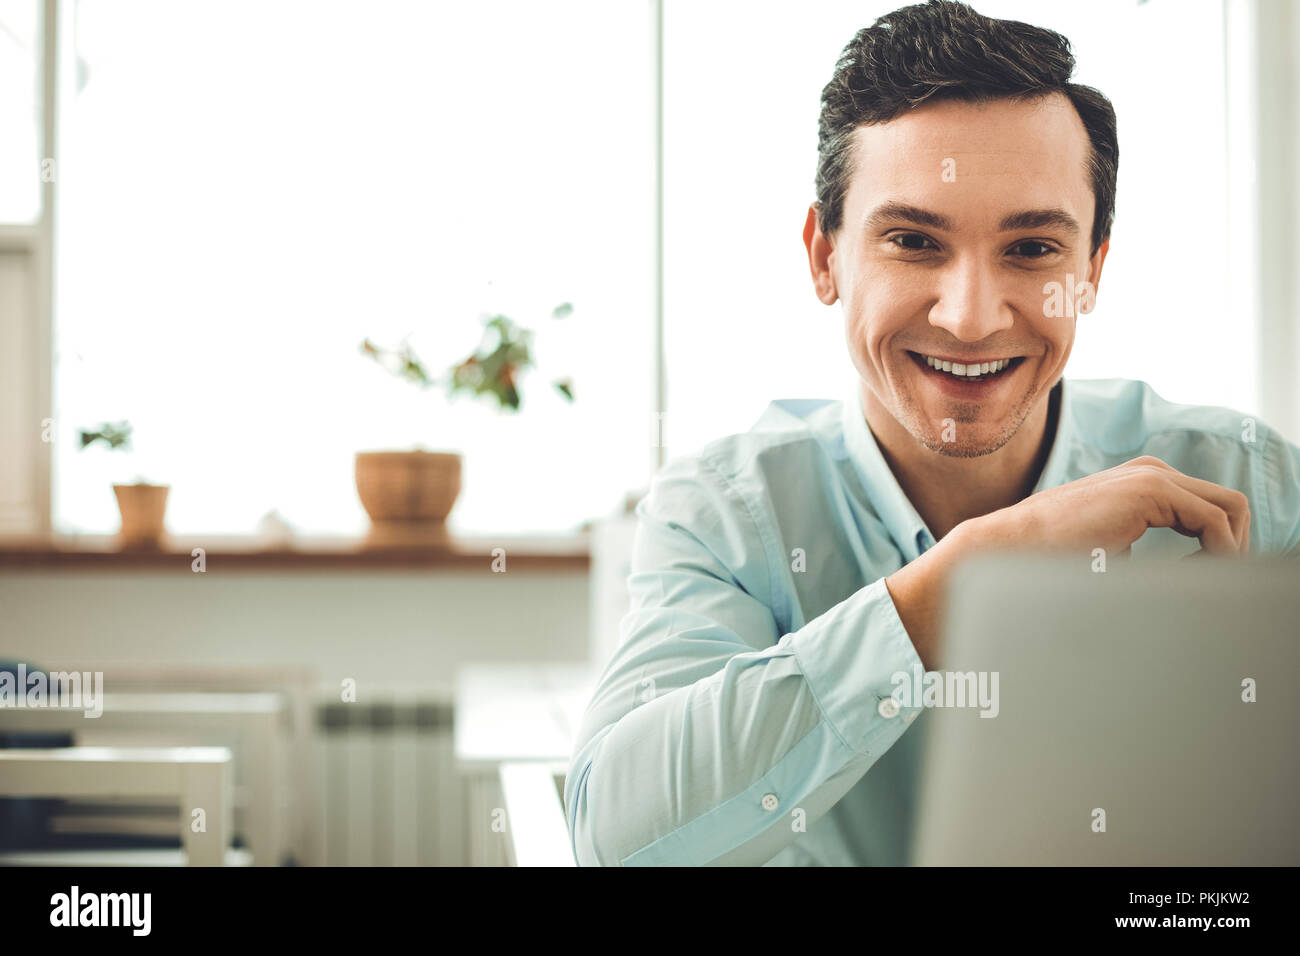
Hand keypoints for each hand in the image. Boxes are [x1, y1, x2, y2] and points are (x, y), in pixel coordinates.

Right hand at [885, 456, 1249, 667]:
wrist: (1003, 553)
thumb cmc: (1047, 563)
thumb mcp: (1111, 557)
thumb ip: (1151, 557)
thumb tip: (1191, 590)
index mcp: (1140, 487)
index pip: (1208, 512)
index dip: (1219, 551)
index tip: (1202, 587)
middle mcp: (1150, 473)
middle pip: (1230, 507)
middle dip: (1234, 549)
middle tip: (1214, 588)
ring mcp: (1151, 477)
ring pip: (1232, 510)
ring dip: (1230, 551)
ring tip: (1203, 587)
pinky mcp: (1150, 490)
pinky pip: (1216, 522)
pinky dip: (1219, 554)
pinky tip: (1190, 580)